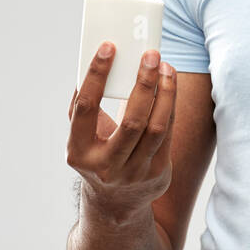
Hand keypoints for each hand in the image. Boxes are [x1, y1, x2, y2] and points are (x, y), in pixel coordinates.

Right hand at [66, 43, 176, 214]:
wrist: (115, 203)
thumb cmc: (97, 154)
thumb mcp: (82, 136)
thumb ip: (85, 105)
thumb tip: (97, 61)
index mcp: (79, 152)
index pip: (86, 108)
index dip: (96, 74)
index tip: (109, 46)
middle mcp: (106, 166)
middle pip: (131, 120)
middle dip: (143, 83)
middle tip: (151, 55)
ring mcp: (135, 173)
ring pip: (156, 126)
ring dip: (165, 92)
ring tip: (166, 67)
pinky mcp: (158, 172)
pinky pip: (168, 131)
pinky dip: (170, 104)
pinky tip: (170, 84)